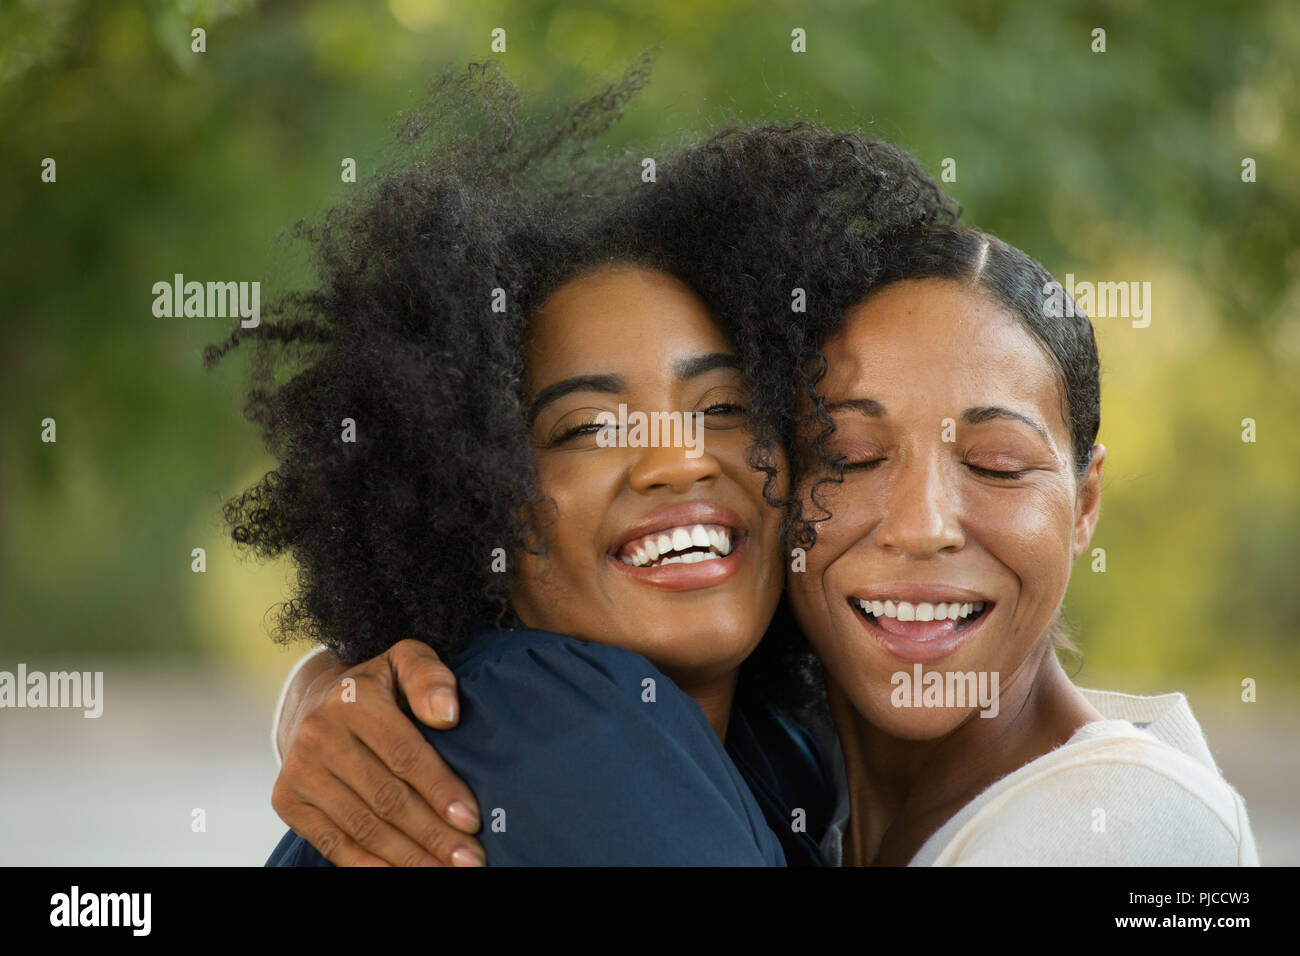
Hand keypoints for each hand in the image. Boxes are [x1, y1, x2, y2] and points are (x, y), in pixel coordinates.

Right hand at [271, 639, 483, 865]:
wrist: (313, 703)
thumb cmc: (378, 687)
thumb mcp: (405, 661)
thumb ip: (430, 677)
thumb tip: (448, 714)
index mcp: (353, 700)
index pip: (404, 754)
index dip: (440, 790)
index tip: (472, 821)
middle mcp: (318, 734)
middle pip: (386, 797)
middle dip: (432, 834)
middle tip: (470, 860)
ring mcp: (298, 771)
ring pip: (362, 826)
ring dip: (408, 858)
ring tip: (446, 872)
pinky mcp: (287, 801)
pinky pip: (333, 842)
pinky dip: (367, 866)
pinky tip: (401, 875)